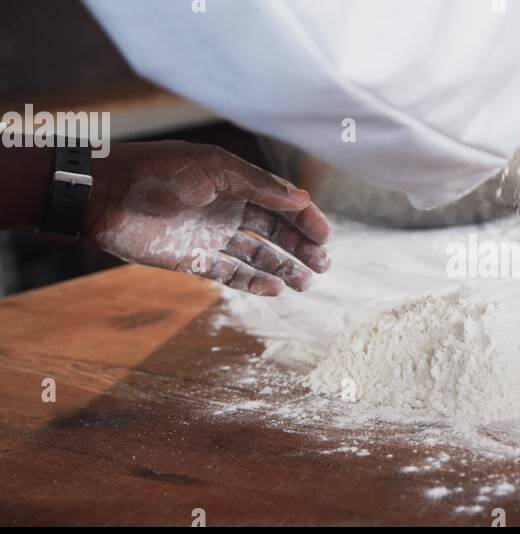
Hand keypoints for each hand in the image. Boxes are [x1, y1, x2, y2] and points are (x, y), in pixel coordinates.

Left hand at [85, 141, 331, 295]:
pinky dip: (253, 283)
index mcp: (235, 182)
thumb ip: (259, 185)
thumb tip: (301, 198)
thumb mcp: (214, 170)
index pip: (280, 202)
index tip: (325, 236)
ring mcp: (211, 235)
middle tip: (324, 264)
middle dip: (301, 247)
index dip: (305, 218)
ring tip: (306, 282)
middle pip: (274, 231)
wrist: (104, 195)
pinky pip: (231, 274)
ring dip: (283, 268)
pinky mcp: (193, 259)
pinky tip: (274, 289)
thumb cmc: (157, 172)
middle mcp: (227, 209)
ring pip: (257, 255)